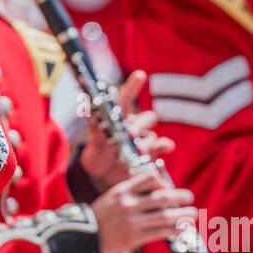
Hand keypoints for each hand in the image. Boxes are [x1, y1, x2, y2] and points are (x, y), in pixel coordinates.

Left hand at [80, 70, 174, 188]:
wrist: (102, 178)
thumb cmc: (97, 156)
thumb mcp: (94, 143)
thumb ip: (95, 128)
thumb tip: (86, 106)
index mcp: (119, 119)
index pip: (127, 99)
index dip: (133, 86)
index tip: (140, 75)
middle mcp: (135, 127)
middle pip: (147, 117)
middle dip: (140, 124)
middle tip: (130, 133)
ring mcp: (144, 142)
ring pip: (153, 136)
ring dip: (147, 142)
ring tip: (138, 150)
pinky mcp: (150, 156)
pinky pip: (162, 147)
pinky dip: (164, 147)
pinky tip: (166, 148)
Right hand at [92, 171, 195, 252]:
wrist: (83, 238)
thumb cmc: (99, 217)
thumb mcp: (111, 197)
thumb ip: (131, 193)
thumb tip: (157, 192)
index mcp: (121, 190)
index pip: (148, 178)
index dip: (162, 181)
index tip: (168, 187)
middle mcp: (128, 204)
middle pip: (161, 197)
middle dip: (180, 197)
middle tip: (190, 197)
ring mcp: (132, 221)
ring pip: (165, 216)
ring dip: (183, 215)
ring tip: (193, 214)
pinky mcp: (134, 238)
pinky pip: (160, 232)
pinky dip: (174, 230)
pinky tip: (183, 229)